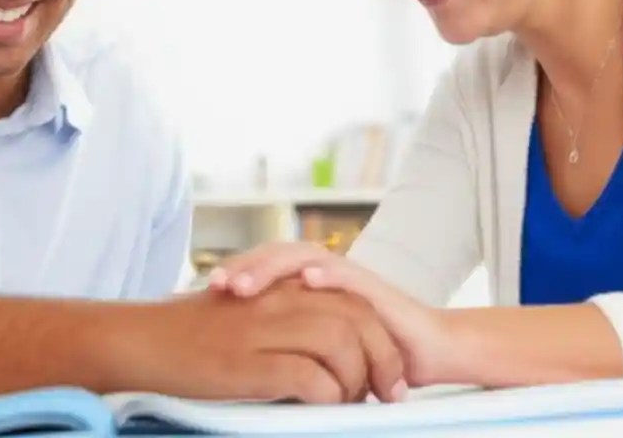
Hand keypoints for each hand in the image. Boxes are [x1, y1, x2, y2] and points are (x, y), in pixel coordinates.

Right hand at [124, 281, 405, 403]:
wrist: (141, 339)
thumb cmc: (187, 334)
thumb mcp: (243, 314)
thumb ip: (284, 320)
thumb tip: (325, 348)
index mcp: (279, 287)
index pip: (352, 303)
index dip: (380, 338)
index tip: (388, 371)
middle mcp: (277, 300)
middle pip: (357, 321)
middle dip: (383, 360)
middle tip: (388, 393)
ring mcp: (263, 330)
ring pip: (341, 346)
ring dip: (357, 381)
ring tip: (352, 404)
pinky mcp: (249, 363)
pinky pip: (310, 378)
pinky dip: (327, 398)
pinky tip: (321, 409)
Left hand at [209, 242, 451, 386]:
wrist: (424, 352)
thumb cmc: (363, 356)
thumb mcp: (311, 353)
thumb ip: (280, 349)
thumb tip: (228, 365)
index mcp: (301, 286)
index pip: (258, 269)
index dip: (230, 276)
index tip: (198, 294)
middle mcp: (320, 275)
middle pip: (273, 257)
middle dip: (242, 267)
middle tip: (215, 284)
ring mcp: (346, 278)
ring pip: (303, 259)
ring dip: (272, 268)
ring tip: (245, 284)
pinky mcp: (374, 290)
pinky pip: (350, 276)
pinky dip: (329, 275)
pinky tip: (309, 279)